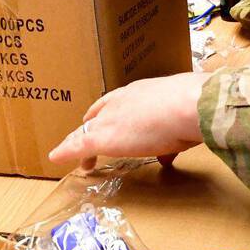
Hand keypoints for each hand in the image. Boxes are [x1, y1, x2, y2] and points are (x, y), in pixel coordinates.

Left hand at [47, 72, 210, 169]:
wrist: (187, 104)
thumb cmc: (193, 108)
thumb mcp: (182, 121)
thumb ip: (172, 138)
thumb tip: (169, 155)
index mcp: (140, 92)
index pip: (116, 102)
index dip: (107, 113)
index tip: (102, 120)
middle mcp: (121, 101)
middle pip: (96, 115)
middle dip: (89, 127)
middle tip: (84, 138)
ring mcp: (109, 118)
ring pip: (85, 131)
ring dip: (78, 144)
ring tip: (71, 154)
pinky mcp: (101, 137)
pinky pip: (77, 146)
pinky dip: (66, 152)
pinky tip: (56, 158)